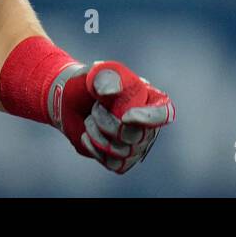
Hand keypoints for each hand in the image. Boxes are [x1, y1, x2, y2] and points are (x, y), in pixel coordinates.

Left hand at [49, 60, 175, 173]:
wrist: (71, 101)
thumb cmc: (90, 84)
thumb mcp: (96, 73)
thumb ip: (104, 77)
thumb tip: (110, 92)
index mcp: (150, 100)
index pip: (164, 113)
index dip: (149, 118)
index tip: (125, 116)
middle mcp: (148, 125)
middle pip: (137, 136)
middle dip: (108, 123)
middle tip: (94, 107)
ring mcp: (136, 145)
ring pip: (123, 152)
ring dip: (98, 135)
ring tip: (89, 119)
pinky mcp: (122, 159)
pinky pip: (114, 164)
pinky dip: (96, 150)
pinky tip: (87, 136)